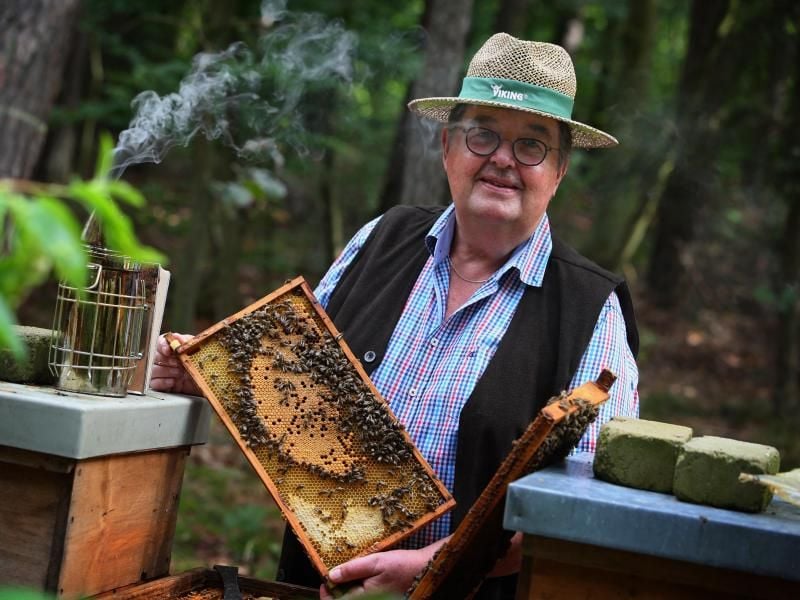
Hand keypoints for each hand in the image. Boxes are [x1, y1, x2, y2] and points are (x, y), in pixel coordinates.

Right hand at [149, 333, 201, 394]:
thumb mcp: (199, 350)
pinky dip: (162, 382)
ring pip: (153, 369)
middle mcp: (164, 359)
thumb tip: (178, 338)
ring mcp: (162, 372)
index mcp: (172, 348)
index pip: (160, 342)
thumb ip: (188, 342)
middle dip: (166, 360)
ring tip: (179, 372)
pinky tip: (173, 381)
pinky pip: (154, 383)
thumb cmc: (202, 364)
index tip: (168, 350)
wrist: (208, 381)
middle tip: (178, 363)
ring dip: (166, 371)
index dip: (162, 346)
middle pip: (154, 356)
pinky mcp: (162, 385)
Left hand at [319, 543, 443, 598]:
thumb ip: (353, 569)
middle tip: (336, 575)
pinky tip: (363, 578)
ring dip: (348, 590)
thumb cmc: (403, 566)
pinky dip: (360, 589)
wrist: (426, 570)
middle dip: (337, 591)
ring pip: (354, 599)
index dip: (326, 594)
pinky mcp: (382, 599)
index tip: (324, 580)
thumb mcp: (376, 561)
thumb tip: (332, 575)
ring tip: (350, 574)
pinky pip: (364, 597)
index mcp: (365, 598)